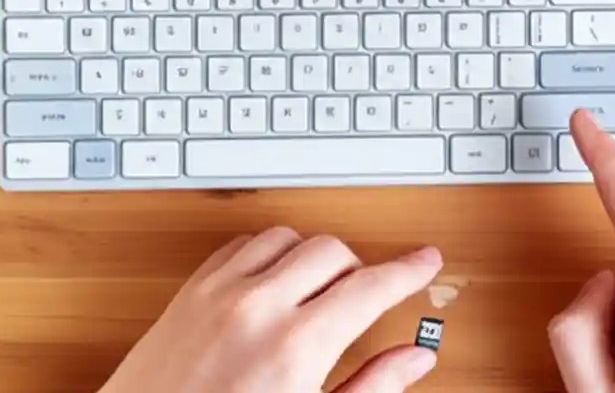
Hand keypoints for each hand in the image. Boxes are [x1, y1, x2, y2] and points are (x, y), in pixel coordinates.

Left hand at [100, 227, 442, 392]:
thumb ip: (370, 389)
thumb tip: (412, 361)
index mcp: (295, 347)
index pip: (371, 286)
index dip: (408, 270)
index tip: (425, 261)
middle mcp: (256, 309)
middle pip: (331, 251)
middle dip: (359, 268)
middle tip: (367, 295)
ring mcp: (218, 295)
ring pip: (287, 237)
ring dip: (310, 256)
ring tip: (318, 290)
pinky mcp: (189, 292)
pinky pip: (241, 245)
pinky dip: (266, 254)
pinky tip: (273, 282)